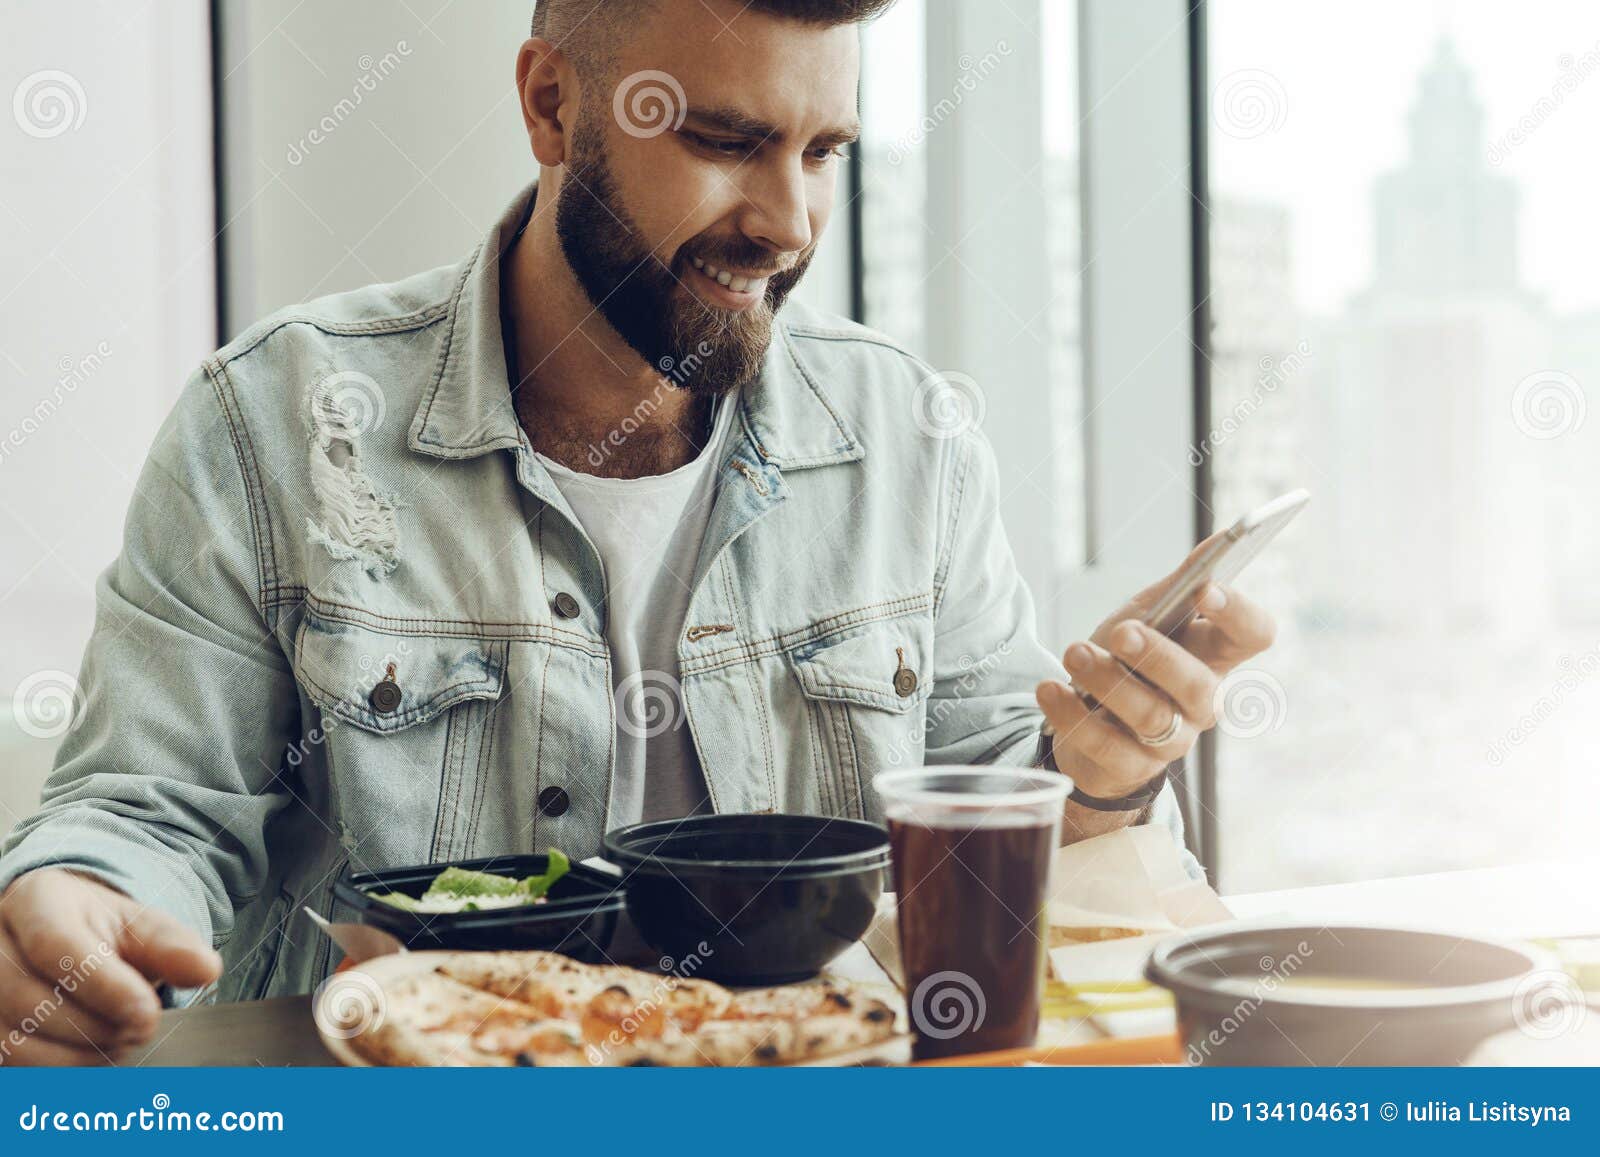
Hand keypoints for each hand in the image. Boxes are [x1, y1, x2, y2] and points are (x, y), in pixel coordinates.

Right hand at [0, 868, 220, 1064]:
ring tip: (120, 1043)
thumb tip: (206, 970)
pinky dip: (55, 1071)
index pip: (55, 945)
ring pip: (13, 1040)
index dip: (103, 986)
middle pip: (31, 999)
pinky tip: (93, 1059)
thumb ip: (172, 946)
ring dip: (76, 1056)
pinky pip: (9, 1064)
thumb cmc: (100, 931)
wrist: (61, 936)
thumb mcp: (140, 926)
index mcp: (35, 901)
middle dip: (96, 1026)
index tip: (148, 1014)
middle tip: (141, 1030)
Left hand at [1035, 533, 1277, 800]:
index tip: (1207, 588)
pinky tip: (1050, 688)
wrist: (1087, 717)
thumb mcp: (1151, 615)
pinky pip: (1105, 746)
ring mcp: (1170, 740)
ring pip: (1150, 716)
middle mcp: (1201, 701)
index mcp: (1215, 655)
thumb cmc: (1128, 659)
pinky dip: (1072, 714)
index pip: (1254, 635)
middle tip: (1121, 630)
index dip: (1238, 612)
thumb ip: (1182, 583)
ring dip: (1107, 681)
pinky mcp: (1130, 767)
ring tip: (1074, 653)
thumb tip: (1220, 539)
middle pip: (1198, 684)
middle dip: (1158, 656)